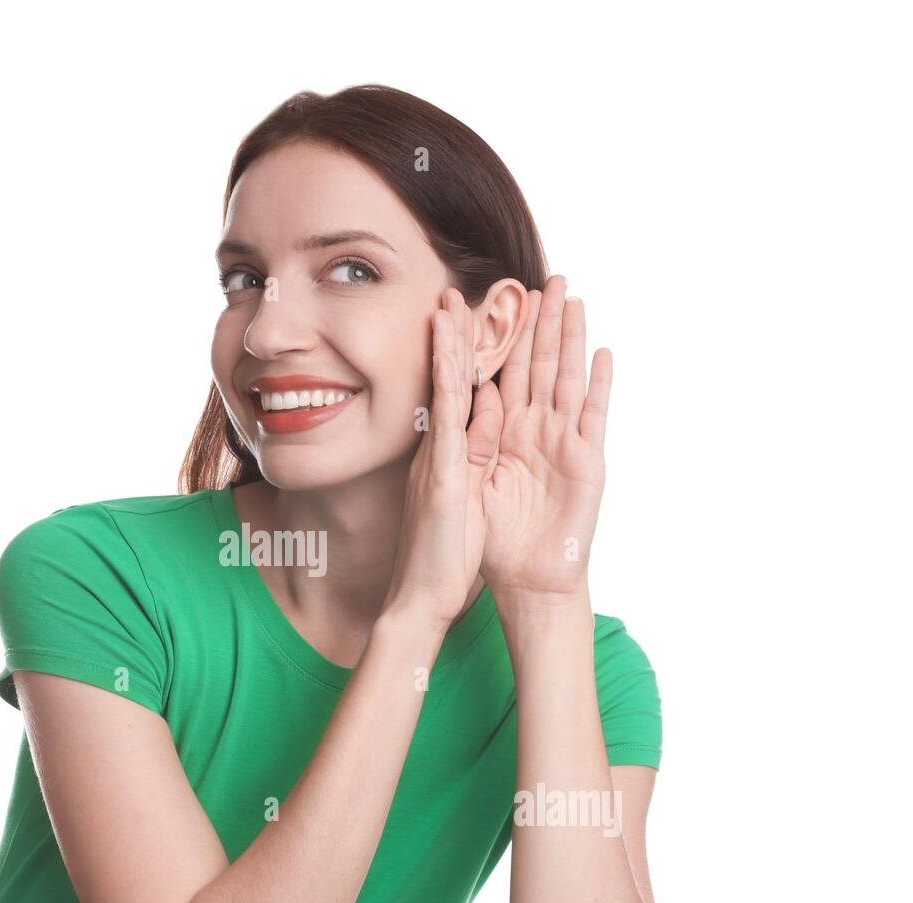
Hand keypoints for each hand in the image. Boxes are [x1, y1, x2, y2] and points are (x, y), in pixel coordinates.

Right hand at [382, 288, 502, 629]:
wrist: (421, 600)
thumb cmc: (444, 556)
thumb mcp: (466, 494)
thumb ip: (477, 449)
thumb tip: (490, 406)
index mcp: (449, 455)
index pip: (461, 394)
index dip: (465, 355)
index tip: (470, 317)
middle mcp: (440, 451)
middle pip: (451, 383)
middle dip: (455, 336)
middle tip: (454, 292)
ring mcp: (438, 460)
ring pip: (446, 392)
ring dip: (450, 345)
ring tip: (451, 302)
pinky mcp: (442, 476)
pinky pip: (449, 419)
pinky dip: (450, 382)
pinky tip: (453, 351)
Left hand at [474, 276, 608, 604]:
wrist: (522, 581)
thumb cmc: (490, 541)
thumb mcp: (467, 485)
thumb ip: (472, 441)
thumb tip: (473, 398)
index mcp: (501, 434)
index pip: (498, 376)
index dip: (495, 341)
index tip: (489, 300)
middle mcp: (534, 431)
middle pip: (538, 366)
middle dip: (540, 323)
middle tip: (544, 278)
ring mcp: (563, 443)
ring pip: (566, 378)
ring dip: (569, 339)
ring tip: (571, 297)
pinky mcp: (585, 462)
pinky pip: (594, 417)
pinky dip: (600, 384)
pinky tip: (602, 352)